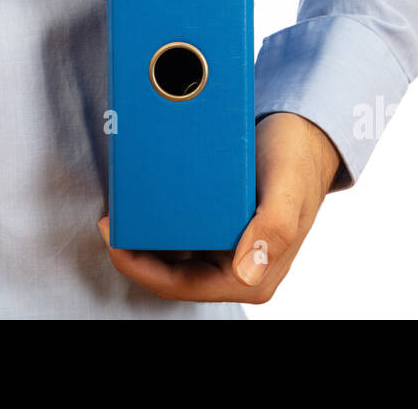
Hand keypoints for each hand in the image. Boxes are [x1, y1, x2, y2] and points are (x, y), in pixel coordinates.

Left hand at [97, 112, 340, 303]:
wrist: (307, 132)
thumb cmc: (299, 160)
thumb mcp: (287, 190)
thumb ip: (273, 230)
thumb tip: (247, 273)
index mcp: (252, 275)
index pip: (181, 286)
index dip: (140, 268)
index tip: (113, 237)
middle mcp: (238, 268)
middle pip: (170, 272)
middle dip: (136, 250)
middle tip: (110, 216)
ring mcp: (227, 248)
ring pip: (172, 252)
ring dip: (144, 234)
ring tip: (120, 206)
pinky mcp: (220, 226)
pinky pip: (180, 230)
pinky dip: (159, 217)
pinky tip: (141, 197)